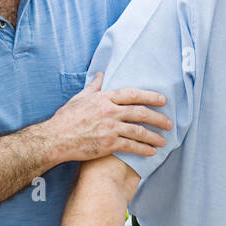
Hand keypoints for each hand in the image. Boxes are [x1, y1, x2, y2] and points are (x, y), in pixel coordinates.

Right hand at [43, 72, 171, 164]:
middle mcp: (110, 111)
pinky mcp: (109, 144)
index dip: (150, 96)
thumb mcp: (80, 97)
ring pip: (139, 130)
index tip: (163, 100)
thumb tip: (100, 73)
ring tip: (163, 140)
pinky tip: (152, 151)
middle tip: (169, 123)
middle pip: (140, 113)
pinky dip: (143, 149)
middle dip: (158, 118)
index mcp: (104, 98)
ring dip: (154, 136)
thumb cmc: (66, 118)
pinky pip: (131, 146)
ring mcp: (110, 128)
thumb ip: (93, 86)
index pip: (133, 94)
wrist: (56, 138)